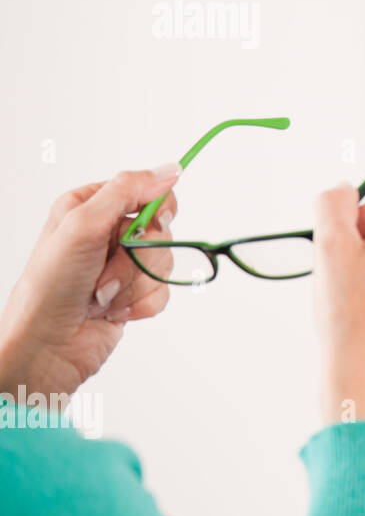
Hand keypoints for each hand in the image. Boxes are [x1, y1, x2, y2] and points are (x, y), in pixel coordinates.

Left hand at [0, 164, 182, 396]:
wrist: (45, 345)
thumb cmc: (49, 286)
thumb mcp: (82, 225)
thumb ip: (127, 191)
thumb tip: (169, 170)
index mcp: (91, 207)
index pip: (147, 191)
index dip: (157, 208)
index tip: (153, 223)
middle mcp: (107, 234)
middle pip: (161, 231)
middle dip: (135, 258)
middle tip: (103, 270)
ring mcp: (121, 265)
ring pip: (163, 263)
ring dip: (133, 285)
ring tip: (100, 296)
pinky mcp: (133, 294)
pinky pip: (163, 291)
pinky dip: (140, 304)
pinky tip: (112, 311)